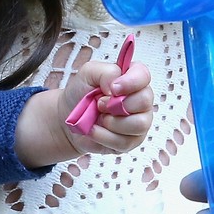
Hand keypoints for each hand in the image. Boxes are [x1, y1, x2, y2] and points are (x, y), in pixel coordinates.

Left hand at [15, 58, 152, 166]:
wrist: (68, 119)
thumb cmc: (81, 94)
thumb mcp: (88, 73)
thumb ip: (105, 71)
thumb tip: (116, 84)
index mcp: (132, 79)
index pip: (144, 75)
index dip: (131, 82)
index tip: (112, 88)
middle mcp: (141, 100)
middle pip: (144, 101)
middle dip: (117, 104)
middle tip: (99, 104)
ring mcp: (139, 121)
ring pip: (138, 124)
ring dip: (112, 122)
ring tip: (99, 118)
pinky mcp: (132, 141)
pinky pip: (125, 141)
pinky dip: (104, 136)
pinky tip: (95, 130)